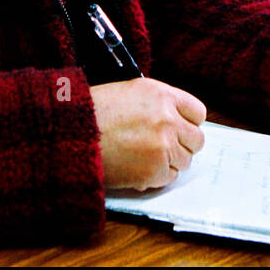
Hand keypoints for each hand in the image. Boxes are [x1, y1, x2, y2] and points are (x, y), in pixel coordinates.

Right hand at [92, 77, 206, 189]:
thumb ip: (158, 103)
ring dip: (169, 160)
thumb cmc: (93, 112)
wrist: (71, 135)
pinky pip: (170, 177)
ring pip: (184, 160)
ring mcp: (163, 147)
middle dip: (182, 144)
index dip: (188, 122)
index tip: (181, 128)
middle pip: (196, 139)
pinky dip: (157, 175)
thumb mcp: (129, 92)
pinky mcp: (155, 171)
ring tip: (144, 156)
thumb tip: (177, 118)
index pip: (198, 113)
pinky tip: (138, 166)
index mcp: (162, 95)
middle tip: (163, 146)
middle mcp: (168, 120)